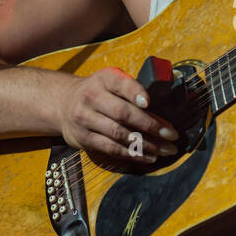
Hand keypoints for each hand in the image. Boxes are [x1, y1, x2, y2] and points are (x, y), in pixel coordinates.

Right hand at [58, 66, 178, 163]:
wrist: (64, 104)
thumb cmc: (99, 92)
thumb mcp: (110, 81)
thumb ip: (132, 87)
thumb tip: (167, 96)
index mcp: (103, 79)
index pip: (120, 84)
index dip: (134, 92)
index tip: (148, 102)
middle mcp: (91, 97)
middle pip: (122, 113)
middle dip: (150, 125)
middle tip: (171, 135)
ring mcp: (85, 119)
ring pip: (118, 134)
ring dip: (145, 144)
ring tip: (165, 149)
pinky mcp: (84, 138)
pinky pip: (110, 148)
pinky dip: (131, 154)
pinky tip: (148, 156)